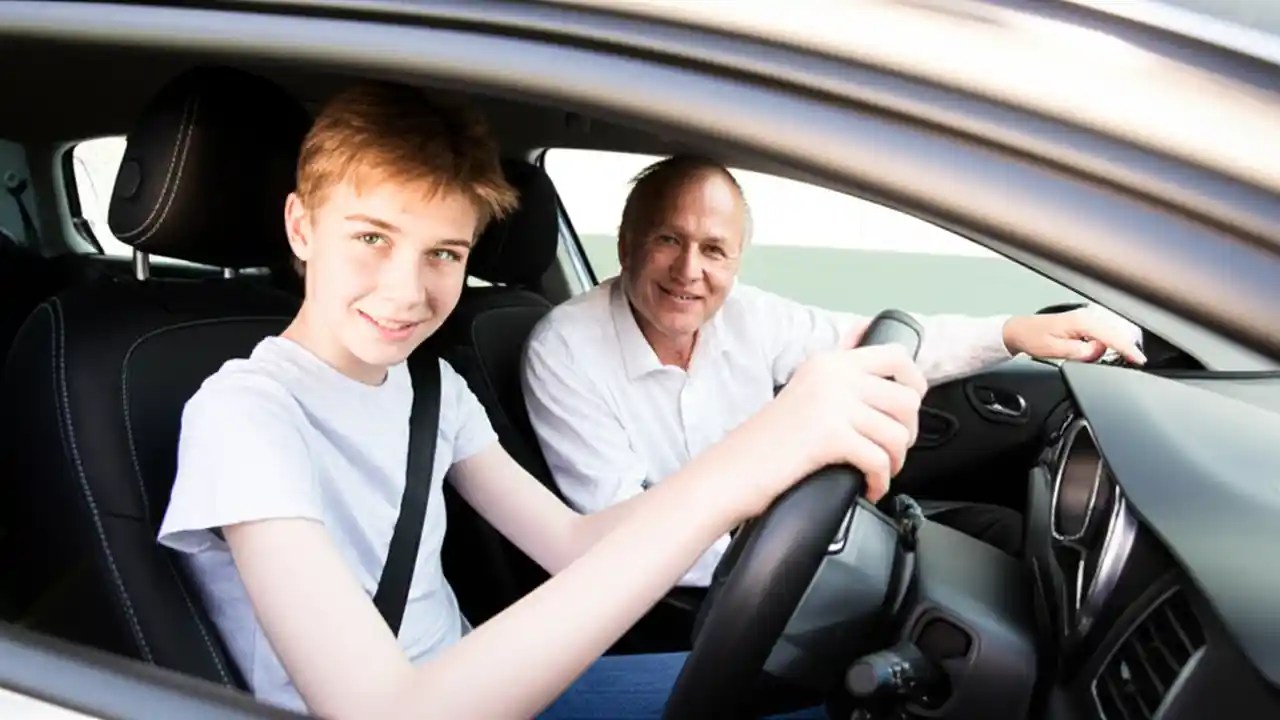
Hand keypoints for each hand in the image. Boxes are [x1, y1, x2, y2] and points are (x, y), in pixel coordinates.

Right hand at [758, 344, 926, 506]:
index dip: (915, 383)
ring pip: (898, 433)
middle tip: (889, 450)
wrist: (734, 469)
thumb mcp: (805, 390)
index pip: (896, 356)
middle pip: (907, 399)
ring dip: (895, 461)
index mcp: (829, 362)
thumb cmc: (767, 440)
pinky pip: (879, 460)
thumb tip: (869, 345)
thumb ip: (838, 372)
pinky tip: (867, 487)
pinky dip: (879, 482)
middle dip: (907, 432)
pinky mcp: (830, 435)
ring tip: (878, 471)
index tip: (909, 407)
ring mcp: (832, 403)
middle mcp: (833, 375)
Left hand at [1002, 307, 1145, 363]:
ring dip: (1111, 348)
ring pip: (1111, 335)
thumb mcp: (1055, 351)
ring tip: (1091, 356)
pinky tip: (1094, 352)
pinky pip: (1102, 335)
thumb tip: (1098, 352)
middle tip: (1114, 362)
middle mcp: (1087, 316)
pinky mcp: (1085, 324)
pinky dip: (1105, 344)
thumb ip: (1080, 353)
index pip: (1112, 336)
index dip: (1128, 349)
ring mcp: (1087, 318)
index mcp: (1081, 321)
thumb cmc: (1033, 338)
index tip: (1139, 360)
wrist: (1019, 331)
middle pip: (1116, 334)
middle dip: (1121, 350)